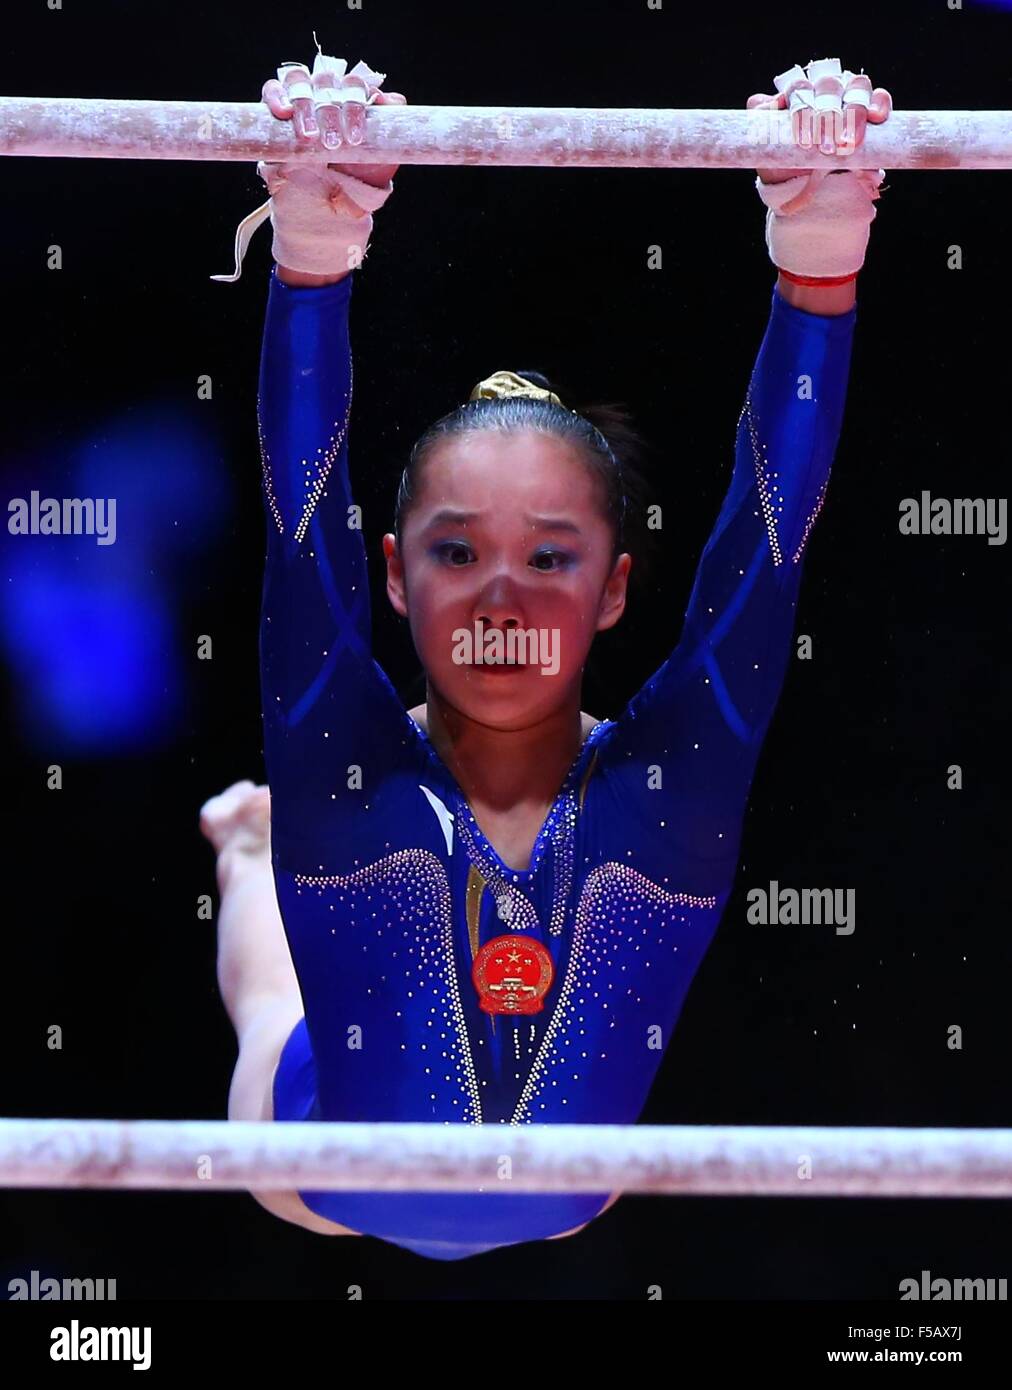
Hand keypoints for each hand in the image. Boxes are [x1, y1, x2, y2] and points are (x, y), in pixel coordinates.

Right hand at [261, 62, 407, 189]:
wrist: (329, 207)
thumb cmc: (357, 179)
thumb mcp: (381, 157)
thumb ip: (389, 127)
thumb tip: (389, 98)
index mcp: (351, 100)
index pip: (353, 84)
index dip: (354, 104)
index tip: (355, 138)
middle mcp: (326, 96)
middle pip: (326, 80)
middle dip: (330, 111)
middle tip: (333, 144)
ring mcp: (300, 101)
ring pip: (299, 80)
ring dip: (305, 105)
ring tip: (310, 139)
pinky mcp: (276, 113)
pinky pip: (272, 89)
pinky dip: (277, 96)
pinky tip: (284, 112)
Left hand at [747, 61, 891, 208]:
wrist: (808, 189)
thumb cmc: (787, 166)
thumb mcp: (768, 152)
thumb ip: (762, 127)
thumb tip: (765, 104)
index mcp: (798, 93)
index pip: (799, 88)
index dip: (802, 110)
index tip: (803, 141)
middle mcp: (824, 89)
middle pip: (828, 86)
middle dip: (827, 117)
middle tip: (825, 148)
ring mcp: (849, 95)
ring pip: (856, 87)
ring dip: (853, 114)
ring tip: (847, 144)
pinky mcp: (872, 109)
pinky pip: (879, 97)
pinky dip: (878, 105)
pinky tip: (876, 119)